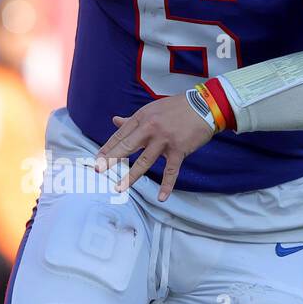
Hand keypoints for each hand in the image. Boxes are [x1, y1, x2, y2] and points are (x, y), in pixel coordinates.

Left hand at [94, 92, 215, 200]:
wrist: (205, 105)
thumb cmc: (177, 108)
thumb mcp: (152, 110)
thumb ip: (133, 119)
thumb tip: (114, 120)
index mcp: (142, 118)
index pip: (120, 135)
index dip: (108, 148)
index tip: (97, 160)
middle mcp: (150, 128)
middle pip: (127, 146)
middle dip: (112, 159)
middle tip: (99, 170)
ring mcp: (164, 140)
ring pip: (144, 161)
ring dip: (131, 176)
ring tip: (120, 188)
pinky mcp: (179, 149)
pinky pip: (171, 171)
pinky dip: (167, 185)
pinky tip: (161, 198)